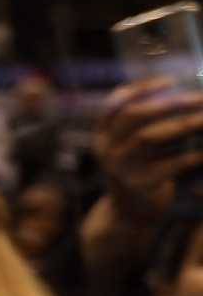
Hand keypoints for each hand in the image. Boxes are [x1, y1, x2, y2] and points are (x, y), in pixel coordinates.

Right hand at [92, 77, 202, 231]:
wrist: (128, 213)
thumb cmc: (139, 169)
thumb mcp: (129, 145)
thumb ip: (143, 122)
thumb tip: (182, 93)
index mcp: (102, 135)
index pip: (115, 104)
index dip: (141, 89)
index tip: (170, 81)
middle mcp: (106, 150)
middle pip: (134, 116)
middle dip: (169, 103)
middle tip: (199, 98)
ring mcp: (120, 168)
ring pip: (150, 137)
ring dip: (183, 124)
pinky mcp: (139, 186)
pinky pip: (169, 164)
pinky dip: (190, 155)